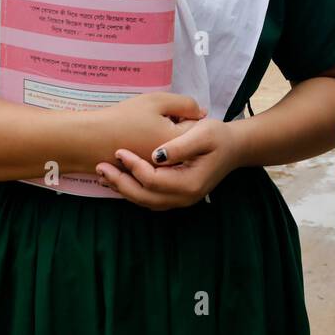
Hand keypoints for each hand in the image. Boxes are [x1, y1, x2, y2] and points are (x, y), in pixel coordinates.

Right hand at [83, 92, 203, 173]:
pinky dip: (160, 159)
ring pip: (177, 159)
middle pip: (189, 145)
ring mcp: (159, 174)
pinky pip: (162, 170)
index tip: (175, 112)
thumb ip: (185, 104)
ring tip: (156, 132)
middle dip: (183, 132)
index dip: (189, 116)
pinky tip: (149, 146)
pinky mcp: (147, 179)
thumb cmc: (124, 118)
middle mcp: (171, 163)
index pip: (197, 128)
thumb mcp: (157, 101)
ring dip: (173, 146)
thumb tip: (201, 112)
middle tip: (165, 121)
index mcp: (176, 142)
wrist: (91, 139)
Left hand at [96, 116, 241, 209]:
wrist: (234, 147)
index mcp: (189, 183)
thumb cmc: (219, 136)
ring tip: (103, 175)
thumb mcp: (203, 133)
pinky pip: (149, 199)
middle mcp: (184, 197)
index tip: (119, 151)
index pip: (152, 180)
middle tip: (99, 168)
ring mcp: (181, 200)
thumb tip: (155, 155)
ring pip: (144, 201)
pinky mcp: (176, 197)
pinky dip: (132, 191)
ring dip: (123, 189)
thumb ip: (180, 145)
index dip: (133, 166)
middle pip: (144, 197)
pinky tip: (119, 179)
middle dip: (120, 183)